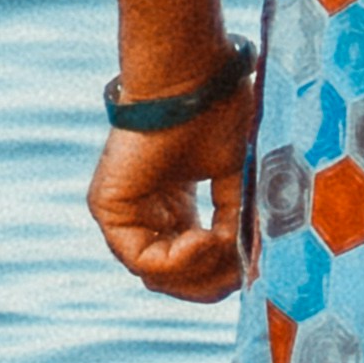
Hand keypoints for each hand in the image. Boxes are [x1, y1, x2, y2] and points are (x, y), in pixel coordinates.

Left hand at [86, 82, 256, 301]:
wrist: (193, 81)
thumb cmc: (221, 115)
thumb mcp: (240, 184)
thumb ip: (236, 227)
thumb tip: (246, 272)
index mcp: (176, 207)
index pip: (194, 266)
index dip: (226, 273)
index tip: (254, 259)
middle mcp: (148, 214)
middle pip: (177, 280)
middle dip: (214, 281)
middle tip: (241, 268)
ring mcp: (125, 214)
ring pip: (159, 277)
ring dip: (201, 269)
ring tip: (223, 243)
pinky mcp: (109, 209)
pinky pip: (142, 261)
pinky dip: (179, 260)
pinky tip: (204, 238)